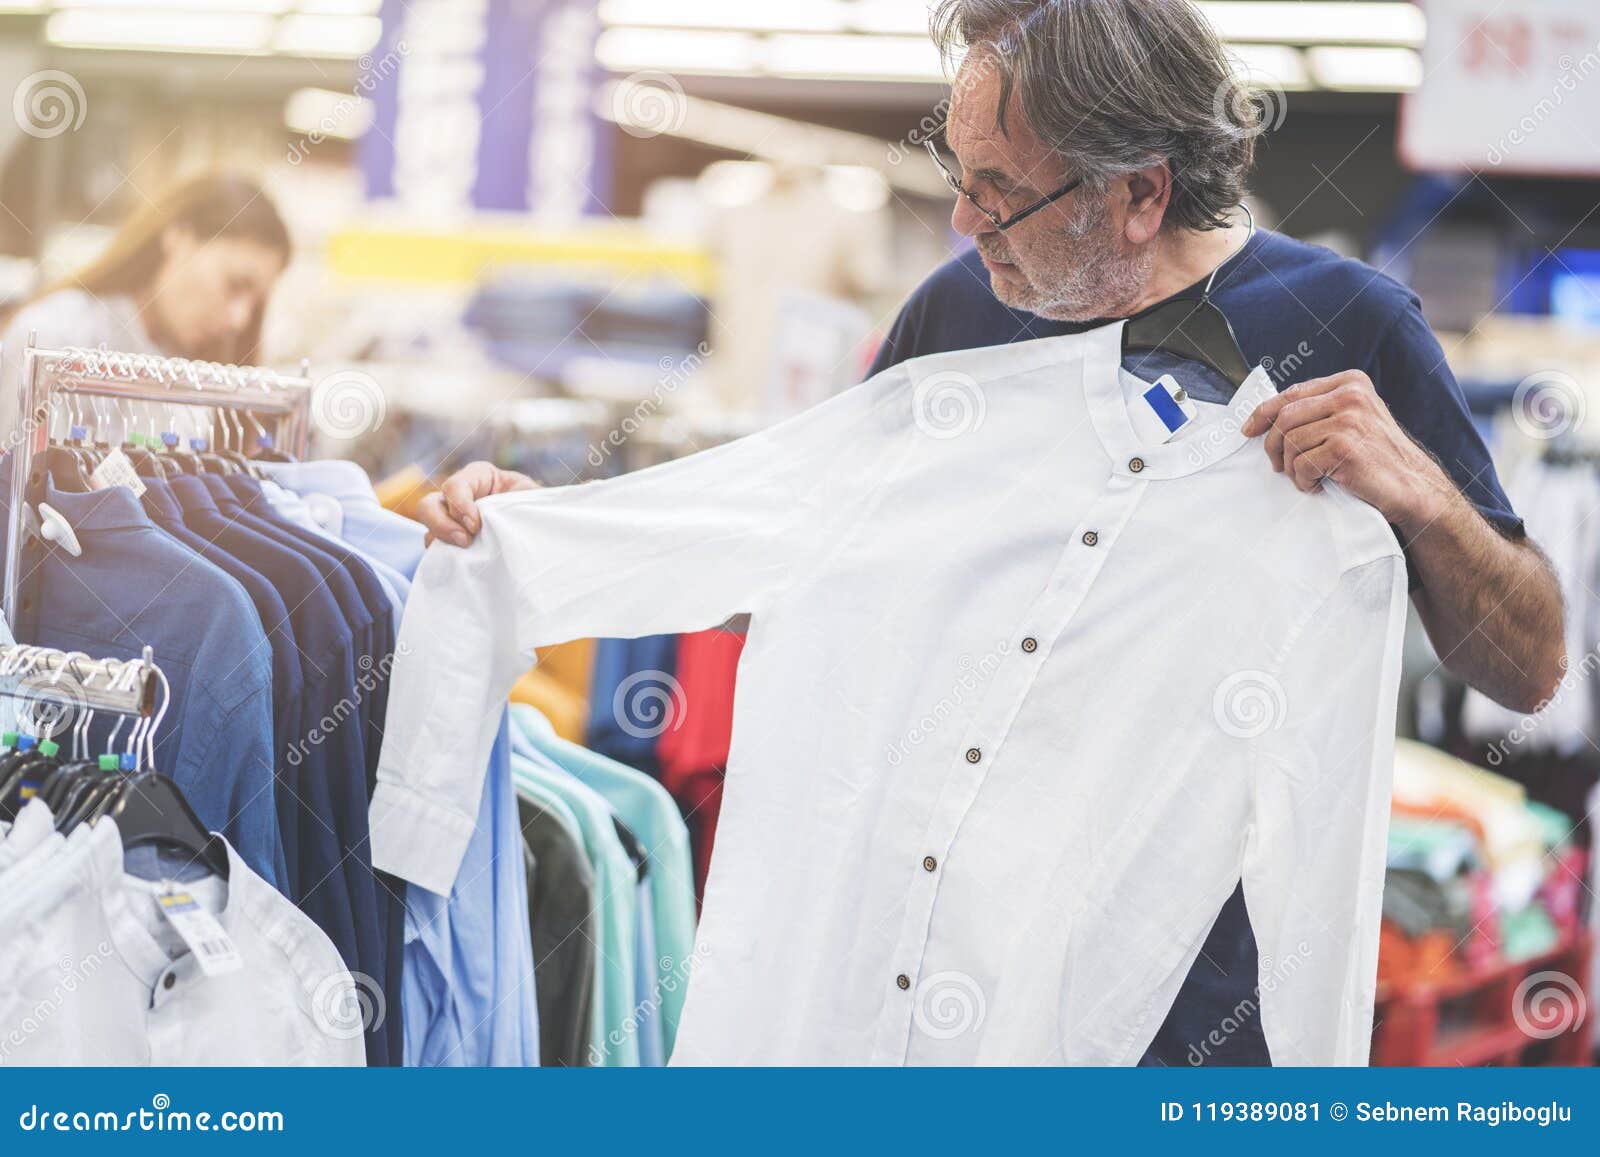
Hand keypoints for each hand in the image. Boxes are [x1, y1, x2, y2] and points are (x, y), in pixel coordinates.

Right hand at [417, 460, 539, 546]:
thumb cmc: (532, 505)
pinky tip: (462, 563)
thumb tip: (516, 509)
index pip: (454, 486)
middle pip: (428, 505)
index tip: (476, 525)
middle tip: (465, 541)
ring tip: (462, 552)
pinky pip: (435, 549)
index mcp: (477, 476)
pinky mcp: (450, 542)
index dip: (460, 505)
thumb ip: (522, 496)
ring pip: (427, 527)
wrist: (536, 530)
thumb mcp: (531, 495)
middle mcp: (456, 496)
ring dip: (440, 540)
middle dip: (442, 524)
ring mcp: (449, 520)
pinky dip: (443, 556)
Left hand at [1241, 369, 1455, 532]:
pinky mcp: (1345, 447)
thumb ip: (1321, 410)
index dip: (1263, 412)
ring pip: (1290, 442)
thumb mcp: (1354, 420)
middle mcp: (1350, 395)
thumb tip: (1269, 416)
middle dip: (1273, 445)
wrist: (1412, 485)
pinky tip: (1318, 485)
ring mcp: (1349, 420)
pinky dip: (1304, 480)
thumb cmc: (1376, 457)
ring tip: (1307, 478)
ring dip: (1291, 468)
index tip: (1248, 429)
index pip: (1292, 393)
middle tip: (1277, 466)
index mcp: (1350, 382)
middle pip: (1285, 417)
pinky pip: (1302, 464)